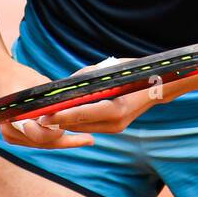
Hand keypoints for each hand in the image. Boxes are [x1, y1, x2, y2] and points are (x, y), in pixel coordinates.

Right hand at [0, 59, 96, 150]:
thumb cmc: (19, 77)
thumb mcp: (37, 84)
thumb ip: (51, 99)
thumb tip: (73, 107)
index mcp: (13, 117)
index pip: (38, 135)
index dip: (56, 133)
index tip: (73, 129)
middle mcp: (9, 131)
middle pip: (43, 143)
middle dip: (67, 142)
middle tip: (89, 139)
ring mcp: (11, 135)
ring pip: (42, 144)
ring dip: (62, 141)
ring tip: (85, 138)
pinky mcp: (15, 137)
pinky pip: (37, 141)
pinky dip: (53, 139)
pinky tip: (71, 137)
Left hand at [36, 57, 164, 134]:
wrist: (161, 87)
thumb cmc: (138, 72)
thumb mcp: (113, 69)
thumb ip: (89, 77)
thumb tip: (67, 84)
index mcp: (117, 108)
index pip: (82, 114)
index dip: (60, 116)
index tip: (42, 116)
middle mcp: (116, 122)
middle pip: (78, 124)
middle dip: (58, 120)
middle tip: (36, 115)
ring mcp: (116, 127)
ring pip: (82, 127)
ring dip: (65, 122)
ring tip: (45, 114)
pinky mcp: (115, 128)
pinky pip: (90, 126)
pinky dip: (76, 121)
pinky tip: (63, 115)